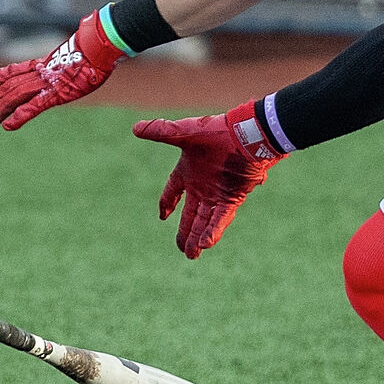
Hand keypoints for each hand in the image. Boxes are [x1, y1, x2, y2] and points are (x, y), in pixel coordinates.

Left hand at [0, 16, 122, 129]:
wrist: (100, 48)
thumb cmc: (95, 50)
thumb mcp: (77, 55)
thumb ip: (68, 60)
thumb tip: (76, 54)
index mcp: (42, 64)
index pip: (11, 70)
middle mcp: (39, 73)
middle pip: (8, 87)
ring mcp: (46, 83)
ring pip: (14, 96)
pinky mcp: (56, 94)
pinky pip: (33, 106)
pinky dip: (19, 116)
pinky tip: (7, 126)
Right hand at [133, 101, 280, 258]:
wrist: (248, 135)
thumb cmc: (217, 132)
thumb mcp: (184, 133)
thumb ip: (161, 131)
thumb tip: (135, 128)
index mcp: (189, 171)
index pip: (173, 191)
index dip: (167, 203)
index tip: (162, 216)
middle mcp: (203, 185)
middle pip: (191, 214)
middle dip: (185, 231)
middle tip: (182, 249)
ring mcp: (218, 193)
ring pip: (205, 220)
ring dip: (197, 237)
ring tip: (192, 255)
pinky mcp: (232, 198)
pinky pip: (220, 218)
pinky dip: (213, 231)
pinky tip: (206, 244)